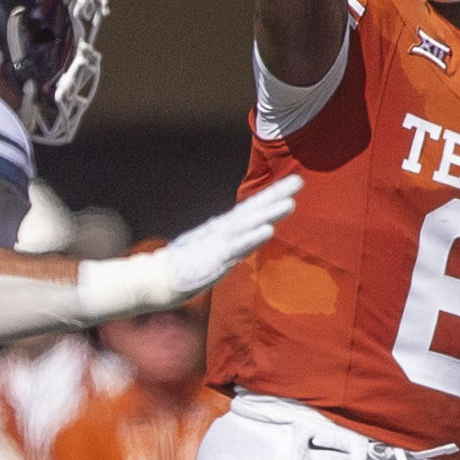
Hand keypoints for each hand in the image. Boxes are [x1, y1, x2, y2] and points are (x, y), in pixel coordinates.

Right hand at [157, 177, 300, 301]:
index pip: (253, 208)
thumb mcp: (213, 248)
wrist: (159, 279)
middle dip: (276, 196)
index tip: (295, 183)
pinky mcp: (215, 259)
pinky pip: (237, 248)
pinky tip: (268, 231)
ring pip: (249, 226)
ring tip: (291, 204)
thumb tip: (247, 233)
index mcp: (225, 228)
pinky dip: (252, 239)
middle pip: (254, 210)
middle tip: (299, 181)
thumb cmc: (186, 264)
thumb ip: (231, 241)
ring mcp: (220, 243)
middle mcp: (225, 231)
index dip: (273, 195)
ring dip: (269, 214)